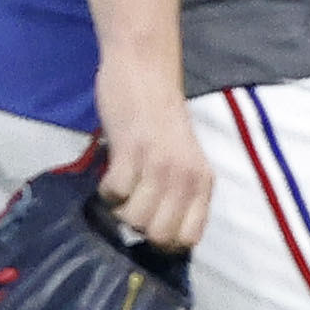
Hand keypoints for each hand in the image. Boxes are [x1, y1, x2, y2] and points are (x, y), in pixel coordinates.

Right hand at [92, 51, 212, 252]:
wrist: (146, 69)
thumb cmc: (161, 117)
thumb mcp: (183, 159)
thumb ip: (178, 193)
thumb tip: (157, 234)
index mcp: (203, 182)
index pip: (190, 238)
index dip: (165, 240)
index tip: (149, 224)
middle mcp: (187, 177)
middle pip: (159, 235)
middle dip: (138, 227)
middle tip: (131, 202)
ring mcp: (160, 164)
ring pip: (134, 219)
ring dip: (119, 208)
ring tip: (120, 185)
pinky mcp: (132, 150)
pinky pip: (114, 193)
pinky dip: (106, 189)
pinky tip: (110, 171)